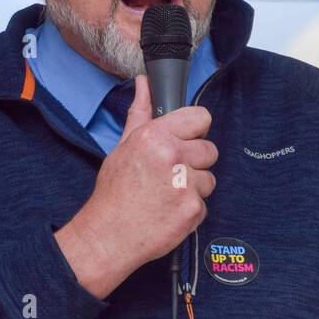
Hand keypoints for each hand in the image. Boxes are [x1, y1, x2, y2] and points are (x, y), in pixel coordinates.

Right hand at [55, 74, 217, 297]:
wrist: (108, 235)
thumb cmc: (114, 191)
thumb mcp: (124, 146)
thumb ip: (140, 112)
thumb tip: (144, 83)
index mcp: (156, 136)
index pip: (201, 117)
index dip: (194, 130)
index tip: (185, 140)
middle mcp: (173, 156)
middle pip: (210, 149)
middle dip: (194, 161)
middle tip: (171, 173)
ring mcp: (185, 184)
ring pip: (209, 178)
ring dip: (194, 187)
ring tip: (167, 194)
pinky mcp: (193, 209)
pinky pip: (204, 203)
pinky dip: (189, 209)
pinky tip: (169, 211)